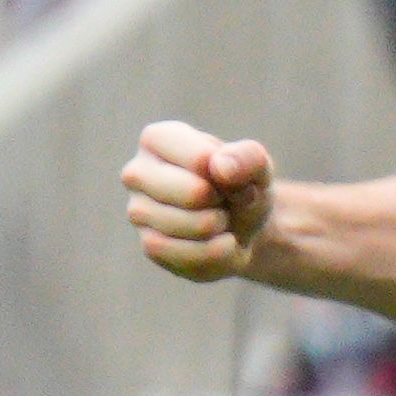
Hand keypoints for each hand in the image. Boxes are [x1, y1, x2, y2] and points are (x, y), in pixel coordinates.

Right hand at [126, 122, 278, 282]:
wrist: (243, 225)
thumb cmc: (242, 185)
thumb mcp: (257, 166)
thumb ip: (247, 157)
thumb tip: (220, 167)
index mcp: (158, 139)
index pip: (199, 159)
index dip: (228, 175)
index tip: (227, 176)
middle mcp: (137, 173)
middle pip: (191, 194)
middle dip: (223, 203)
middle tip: (224, 200)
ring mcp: (138, 211)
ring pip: (186, 227)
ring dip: (219, 228)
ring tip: (221, 220)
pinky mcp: (150, 245)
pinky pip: (186, 256)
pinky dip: (216, 253)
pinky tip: (221, 243)